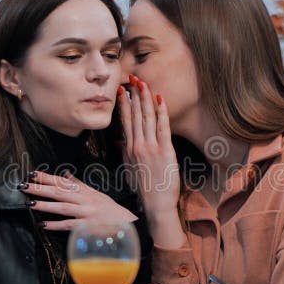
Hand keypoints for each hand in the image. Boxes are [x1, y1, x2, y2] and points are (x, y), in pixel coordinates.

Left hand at [21, 171, 137, 230]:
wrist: (126, 224)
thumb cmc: (110, 210)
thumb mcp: (96, 194)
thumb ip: (79, 185)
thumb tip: (66, 174)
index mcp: (85, 191)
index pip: (63, 182)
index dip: (47, 177)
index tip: (32, 174)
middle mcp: (85, 199)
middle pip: (59, 192)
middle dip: (41, 188)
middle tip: (24, 186)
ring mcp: (86, 212)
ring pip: (62, 207)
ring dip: (45, 205)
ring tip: (30, 203)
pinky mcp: (87, 226)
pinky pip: (69, 225)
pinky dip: (56, 225)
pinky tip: (44, 225)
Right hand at [117, 74, 179, 215]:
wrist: (156, 204)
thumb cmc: (145, 189)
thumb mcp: (129, 171)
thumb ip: (125, 154)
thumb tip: (119, 143)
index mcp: (129, 149)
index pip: (125, 122)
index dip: (124, 105)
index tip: (122, 91)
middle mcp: (137, 146)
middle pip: (135, 115)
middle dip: (134, 96)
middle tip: (132, 79)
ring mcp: (150, 147)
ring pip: (146, 117)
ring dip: (145, 99)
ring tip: (143, 84)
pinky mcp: (164, 150)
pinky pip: (162, 127)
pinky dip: (161, 112)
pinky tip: (160, 99)